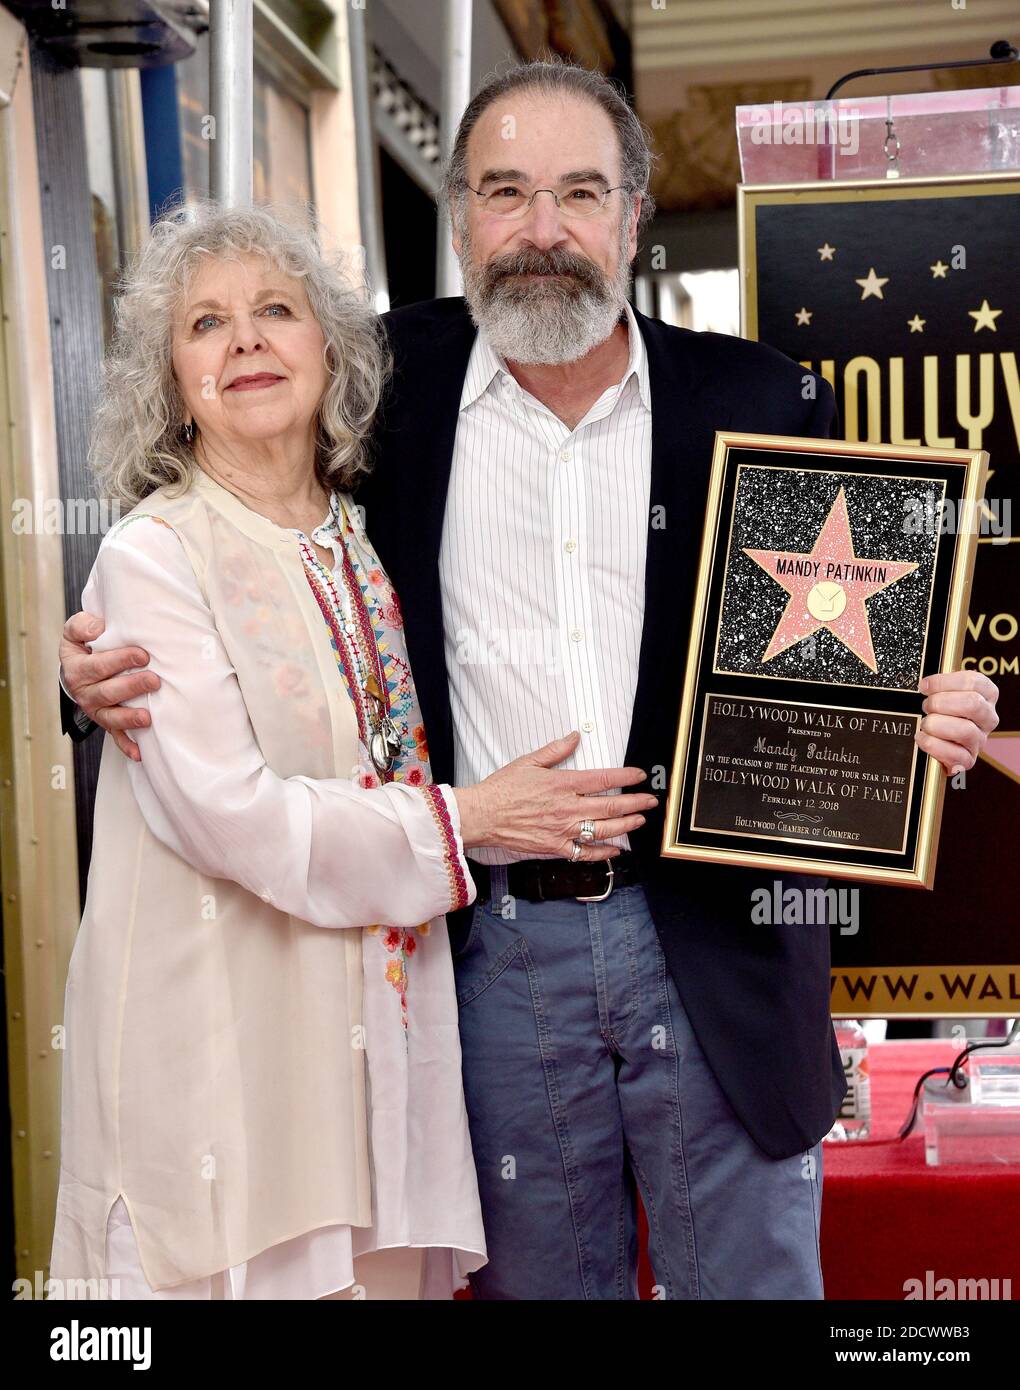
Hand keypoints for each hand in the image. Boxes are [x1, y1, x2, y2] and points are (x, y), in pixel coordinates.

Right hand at [60, 610, 158, 761]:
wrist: (79, 667)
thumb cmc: (84, 646)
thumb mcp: (76, 631)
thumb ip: (82, 625)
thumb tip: (97, 628)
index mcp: (77, 669)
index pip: (98, 665)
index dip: (120, 660)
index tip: (142, 654)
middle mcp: (85, 692)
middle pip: (107, 692)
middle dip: (131, 687)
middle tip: (154, 680)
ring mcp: (96, 710)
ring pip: (111, 717)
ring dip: (129, 718)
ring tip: (147, 717)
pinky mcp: (107, 722)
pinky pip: (116, 736)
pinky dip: (127, 746)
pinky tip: (140, 752)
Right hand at [453, 732, 657, 859]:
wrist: (483, 815)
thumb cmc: (502, 789)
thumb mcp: (528, 762)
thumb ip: (555, 750)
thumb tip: (574, 737)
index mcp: (562, 783)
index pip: (603, 778)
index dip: (625, 776)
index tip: (639, 776)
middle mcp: (567, 807)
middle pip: (611, 805)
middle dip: (635, 802)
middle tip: (650, 801)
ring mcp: (563, 830)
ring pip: (604, 829)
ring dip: (626, 825)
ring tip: (640, 821)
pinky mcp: (555, 847)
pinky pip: (585, 852)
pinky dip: (603, 852)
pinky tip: (616, 848)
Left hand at [917, 670, 998, 775]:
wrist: (938, 744)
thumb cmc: (941, 714)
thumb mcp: (944, 693)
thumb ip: (939, 685)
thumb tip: (925, 684)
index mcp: (986, 695)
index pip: (973, 682)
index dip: (944, 682)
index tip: (925, 687)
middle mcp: (987, 717)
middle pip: (972, 703)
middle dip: (940, 703)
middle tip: (926, 706)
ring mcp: (980, 740)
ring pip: (965, 730)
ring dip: (936, 725)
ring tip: (925, 724)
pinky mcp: (968, 760)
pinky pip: (955, 755)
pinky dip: (933, 745)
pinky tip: (923, 739)